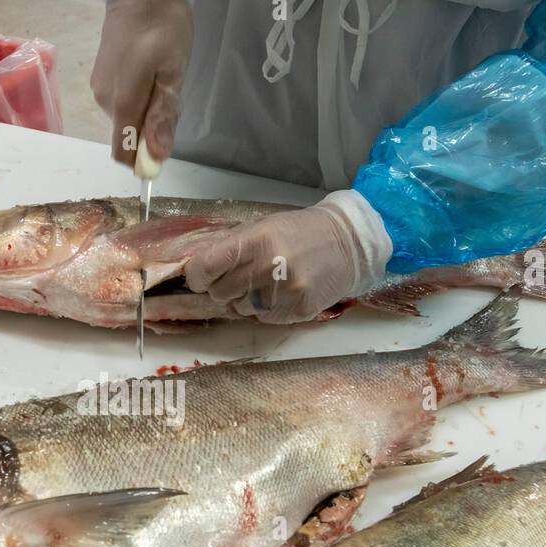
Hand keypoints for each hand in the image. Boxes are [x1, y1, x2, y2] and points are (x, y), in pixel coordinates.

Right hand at [90, 0, 192, 168]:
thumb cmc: (163, 26)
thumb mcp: (174, 70)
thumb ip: (163, 114)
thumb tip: (156, 156)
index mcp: (122, 101)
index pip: (122, 151)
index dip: (141, 160)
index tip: (160, 151)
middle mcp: (103, 100)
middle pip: (127, 134)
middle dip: (148, 128)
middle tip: (168, 94)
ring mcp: (98, 89)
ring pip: (125, 118)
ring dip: (144, 110)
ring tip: (159, 78)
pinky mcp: (99, 80)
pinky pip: (120, 103)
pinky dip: (136, 98)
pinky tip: (147, 73)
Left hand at [183, 192, 392, 323]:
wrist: (348, 243)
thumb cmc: (299, 232)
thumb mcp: (263, 227)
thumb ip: (230, 247)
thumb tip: (196, 269)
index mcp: (256, 241)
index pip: (206, 268)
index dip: (197, 276)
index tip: (200, 277)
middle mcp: (268, 267)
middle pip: (219, 293)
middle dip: (224, 287)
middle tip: (243, 276)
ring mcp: (284, 292)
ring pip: (240, 309)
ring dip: (246, 299)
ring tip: (268, 282)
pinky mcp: (297, 311)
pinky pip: (263, 319)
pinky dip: (266, 309)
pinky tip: (282, 292)